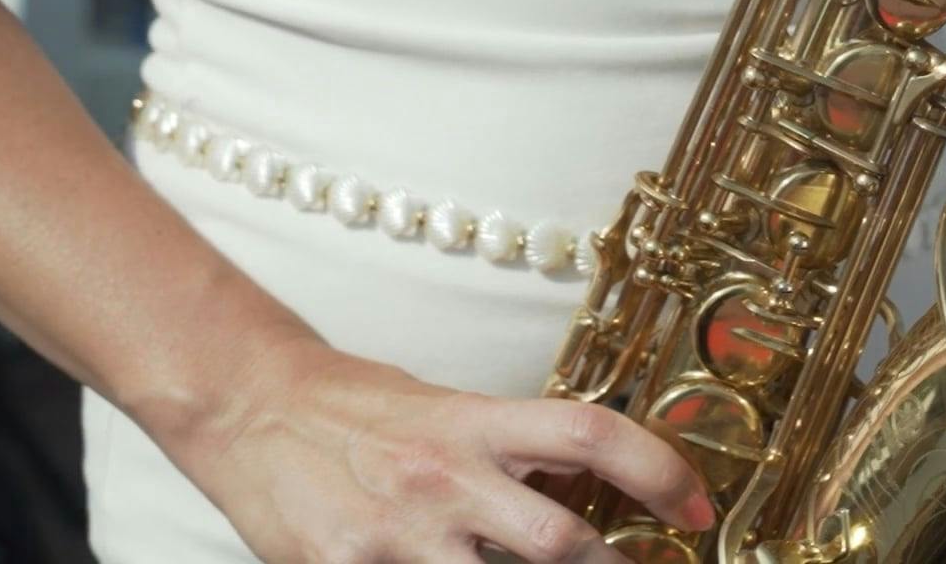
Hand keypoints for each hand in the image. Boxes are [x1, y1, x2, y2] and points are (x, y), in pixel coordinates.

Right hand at [165, 341, 709, 562]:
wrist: (249, 405)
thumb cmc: (358, 408)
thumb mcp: (448, 410)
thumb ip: (514, 450)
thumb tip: (593, 485)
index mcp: (477, 423)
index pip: (592, 434)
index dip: (659, 471)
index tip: (696, 507)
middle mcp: (446, 477)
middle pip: (560, 540)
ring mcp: (397, 536)